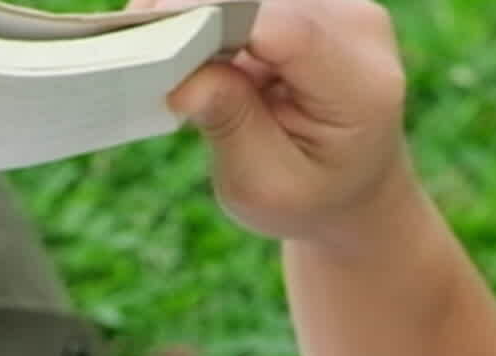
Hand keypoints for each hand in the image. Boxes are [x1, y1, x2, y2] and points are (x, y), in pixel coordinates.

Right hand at [167, 0, 418, 246]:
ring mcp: (342, 7)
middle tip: (135, 31)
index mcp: (360, 86)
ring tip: (158, 41)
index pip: (287, 31)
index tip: (153, 24)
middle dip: (198, 9)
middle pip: (266, 0)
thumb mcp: (262, 184)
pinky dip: (215, 9)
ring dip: (202, 8)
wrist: (353, 186)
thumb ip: (231, 127)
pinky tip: (185, 35)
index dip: (215, 16)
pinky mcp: (317, 0)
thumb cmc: (305, 196)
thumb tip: (188, 77)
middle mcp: (360, 30)